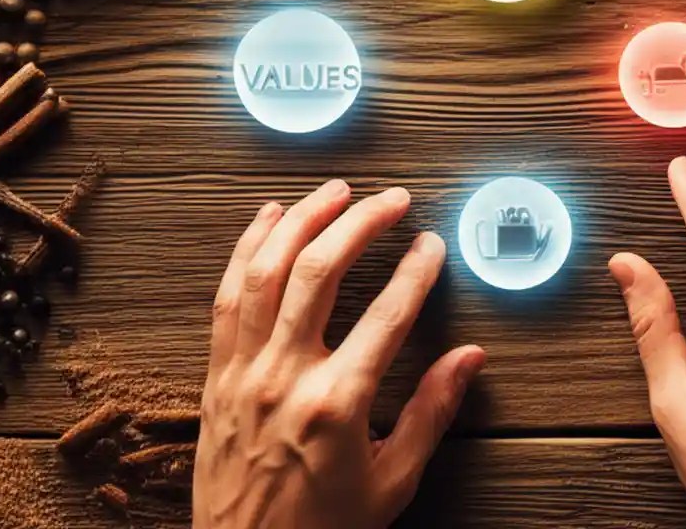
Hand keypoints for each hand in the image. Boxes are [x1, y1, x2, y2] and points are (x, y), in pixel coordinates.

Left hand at [194, 180, 486, 528]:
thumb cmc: (322, 527)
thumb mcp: (392, 481)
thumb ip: (432, 413)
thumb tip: (470, 358)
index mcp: (337, 404)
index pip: (387, 315)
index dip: (415, 271)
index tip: (432, 245)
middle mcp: (284, 376)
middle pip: (319, 272)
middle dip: (360, 223)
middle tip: (391, 199)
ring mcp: (243, 371)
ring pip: (266, 271)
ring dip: (301, 220)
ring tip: (334, 191)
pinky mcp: (215, 375)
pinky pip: (226, 296)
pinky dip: (246, 249)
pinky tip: (267, 219)